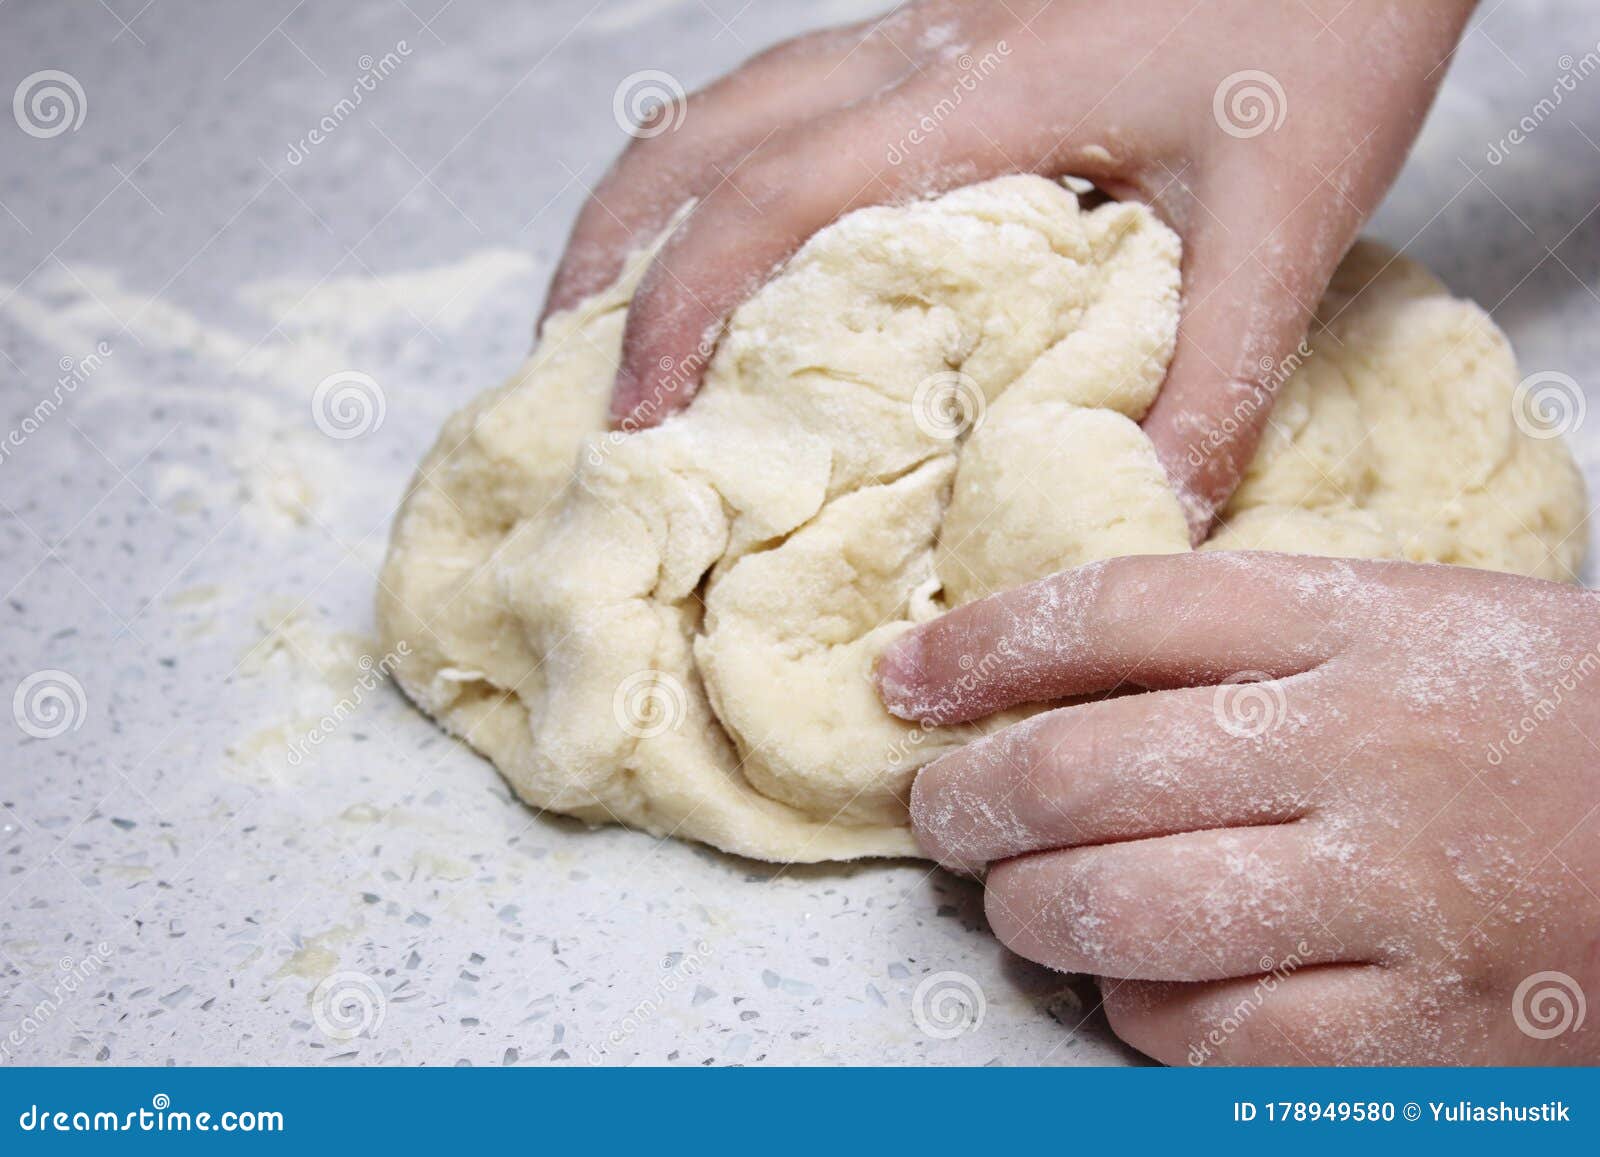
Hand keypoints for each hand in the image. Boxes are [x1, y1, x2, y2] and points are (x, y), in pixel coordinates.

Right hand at [544, 0, 1474, 537]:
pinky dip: (720, 170)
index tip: (632, 424)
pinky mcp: (949, 23)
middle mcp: (919, 49)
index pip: (770, 203)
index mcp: (979, 97)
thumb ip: (1215, 376)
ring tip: (607, 308)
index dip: (678, 314)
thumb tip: (1136, 524)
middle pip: (697, 133)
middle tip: (562, 369)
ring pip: (727, 99)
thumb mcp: (1290, 214)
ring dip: (646, 203)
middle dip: (607, 254)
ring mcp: (924, 24)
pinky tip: (734, 231)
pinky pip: (788, 92)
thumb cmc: (1329, 19)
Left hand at [875, 553, 1599, 1064]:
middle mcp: (1364, 752)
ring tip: (1018, 901)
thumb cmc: (1531, 720)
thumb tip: (1039, 678)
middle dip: (968, 801)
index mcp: (1357, 625)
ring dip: (1030, 912)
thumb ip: (1242, 639)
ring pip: (1121, 913)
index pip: (1118, 610)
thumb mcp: (1403, 626)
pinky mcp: (1419, 1038)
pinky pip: (1206, 1035)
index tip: (906, 681)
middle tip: (938, 811)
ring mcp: (1393, 900)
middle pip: (1085, 770)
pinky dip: (1139, 1012)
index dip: (984, 646)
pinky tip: (1141, 986)